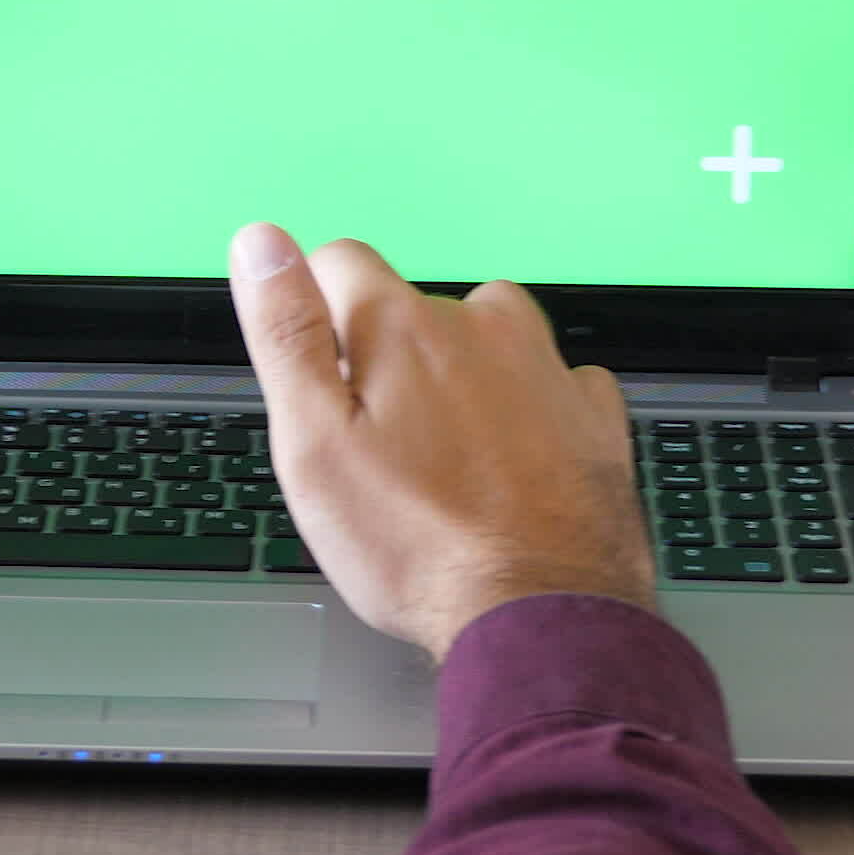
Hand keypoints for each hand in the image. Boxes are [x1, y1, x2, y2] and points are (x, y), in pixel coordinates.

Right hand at [228, 223, 655, 662]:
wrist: (540, 613)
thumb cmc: (419, 544)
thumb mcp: (312, 443)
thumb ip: (285, 333)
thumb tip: (260, 242)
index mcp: (403, 326)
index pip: (340, 262)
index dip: (315, 311)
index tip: (318, 374)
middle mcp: (483, 327)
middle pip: (414, 308)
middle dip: (388, 357)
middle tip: (377, 445)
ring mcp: (546, 368)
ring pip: (489, 337)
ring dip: (463, 374)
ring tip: (444, 454)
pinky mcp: (593, 415)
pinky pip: (553, 382)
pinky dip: (529, 407)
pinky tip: (512, 460)